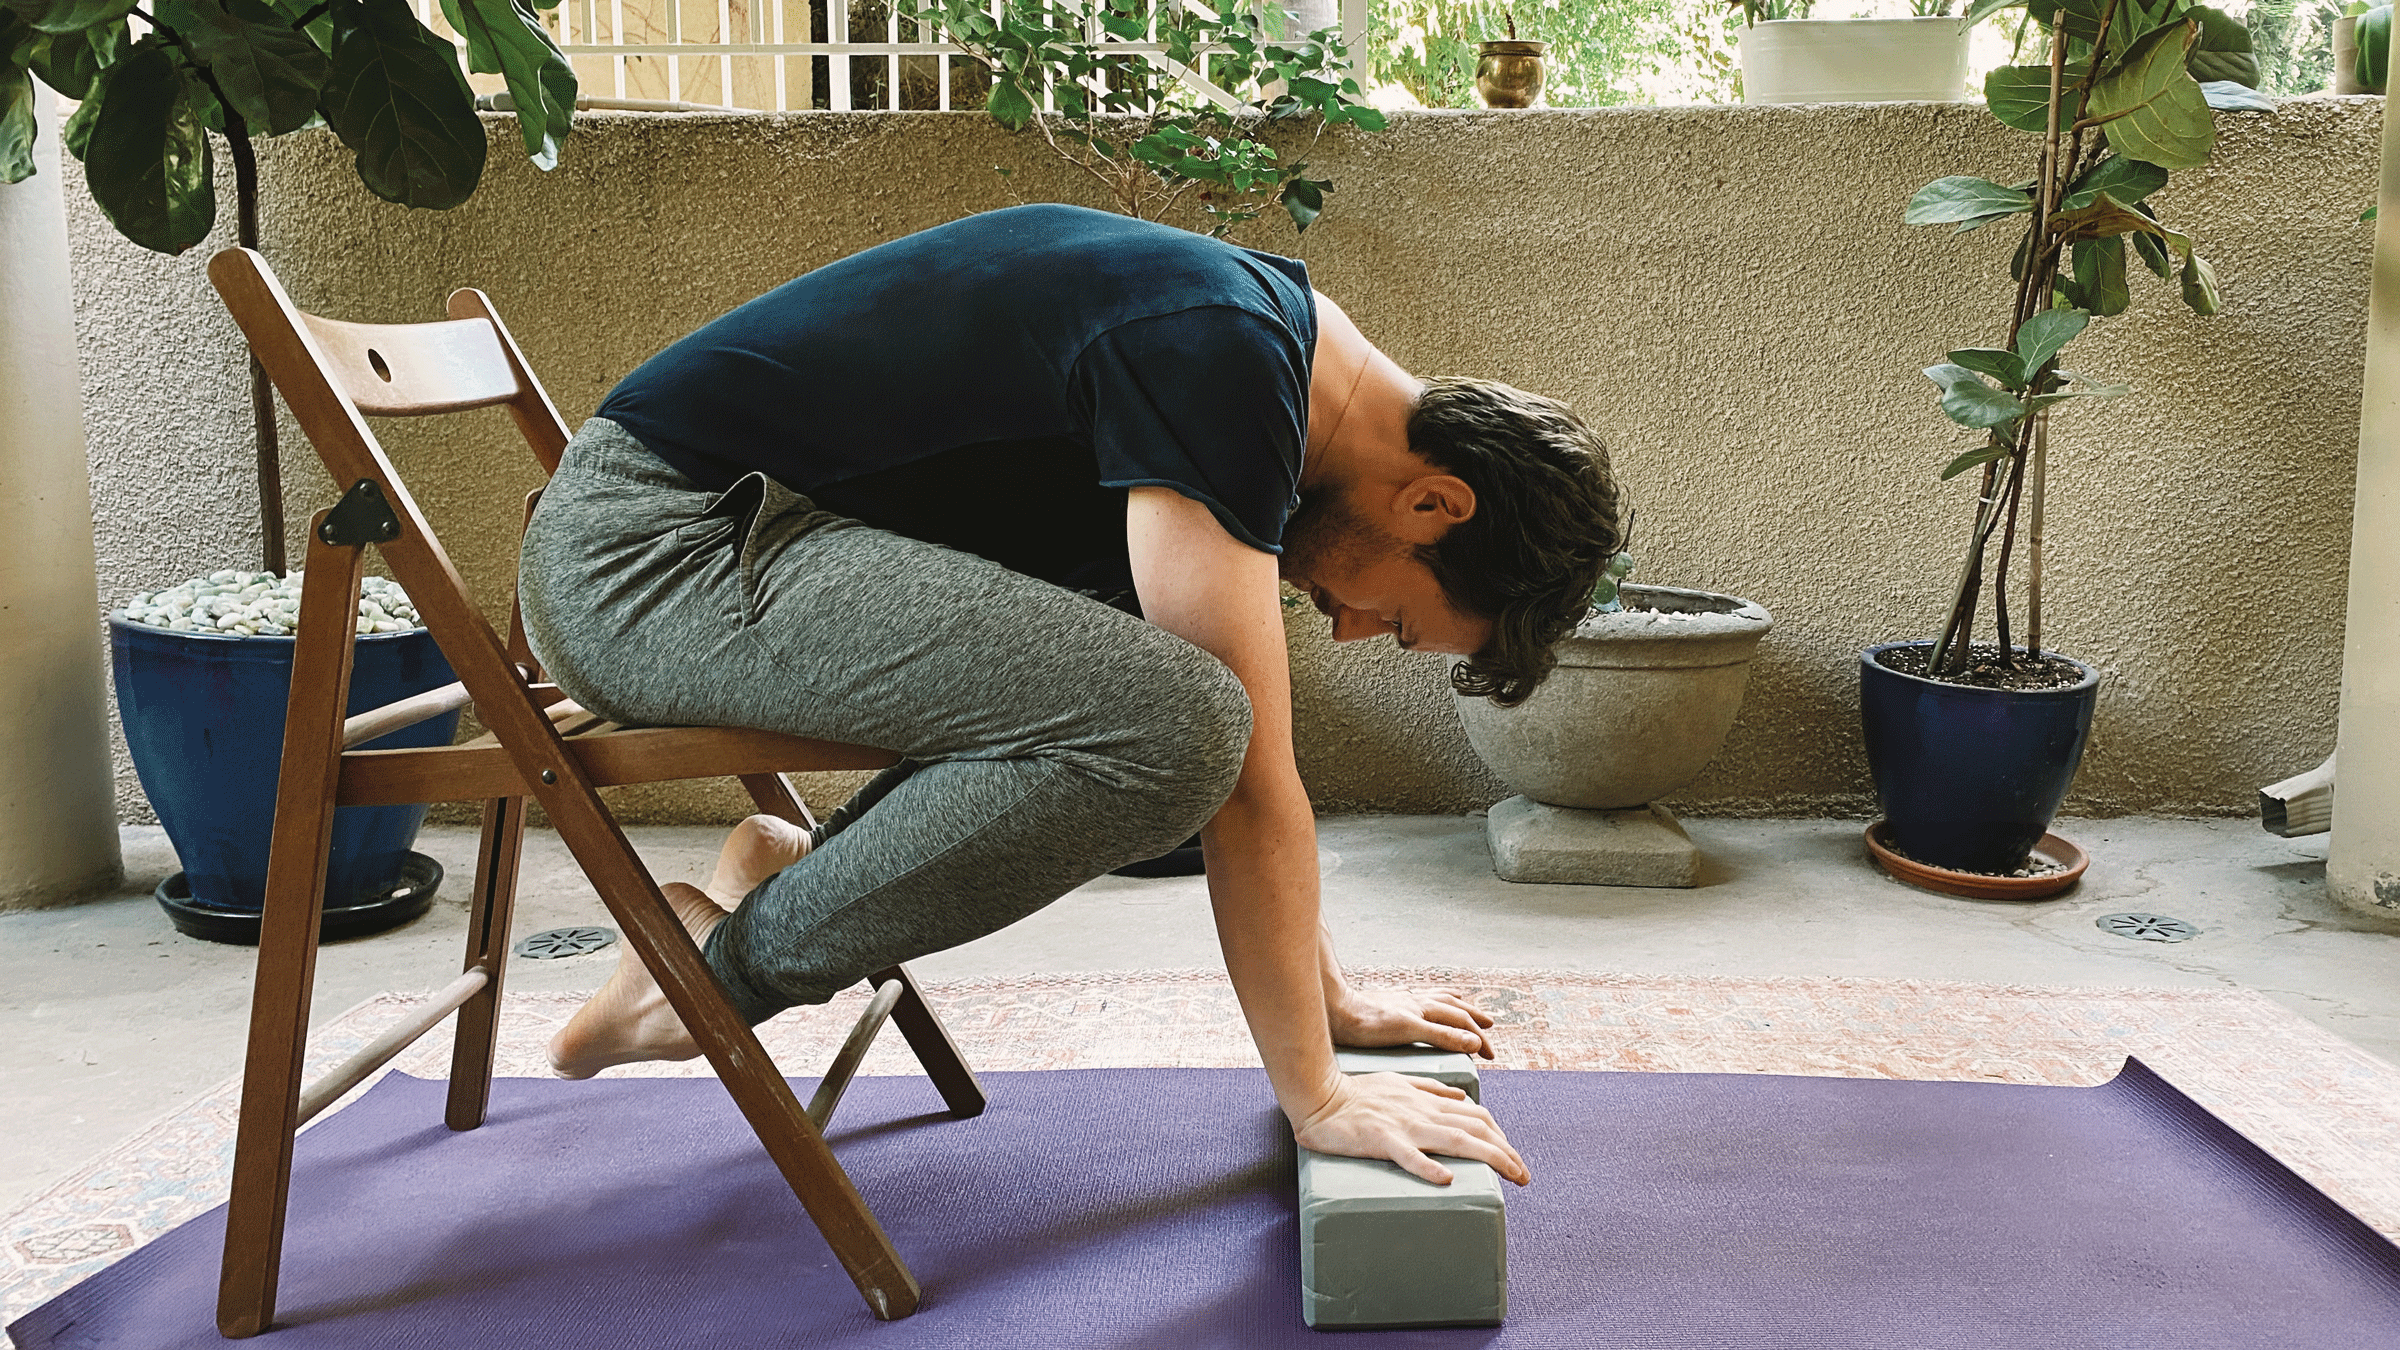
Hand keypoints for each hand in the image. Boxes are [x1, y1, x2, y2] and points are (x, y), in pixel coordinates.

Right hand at [1293, 1071, 1530, 1186]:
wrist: (1320, 1095)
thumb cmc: (1357, 1093)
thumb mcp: (1400, 1083)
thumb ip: (1431, 1089)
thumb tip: (1461, 1097)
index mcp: (1426, 1101)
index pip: (1474, 1116)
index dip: (1500, 1135)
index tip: (1513, 1156)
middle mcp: (1422, 1112)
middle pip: (1474, 1129)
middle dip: (1505, 1151)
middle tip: (1524, 1176)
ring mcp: (1403, 1126)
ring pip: (1454, 1139)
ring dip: (1489, 1156)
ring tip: (1512, 1175)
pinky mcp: (1381, 1139)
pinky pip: (1407, 1155)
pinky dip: (1428, 1167)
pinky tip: (1446, 1181)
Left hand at [1328, 984, 1496, 1058]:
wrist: (1335, 1010)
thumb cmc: (1367, 1024)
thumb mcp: (1409, 1032)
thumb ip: (1442, 1036)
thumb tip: (1473, 1041)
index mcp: (1424, 1009)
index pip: (1461, 1023)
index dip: (1478, 1039)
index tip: (1489, 1056)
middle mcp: (1417, 1001)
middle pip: (1454, 1007)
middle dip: (1473, 1018)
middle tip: (1489, 1027)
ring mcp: (1403, 1001)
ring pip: (1438, 999)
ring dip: (1457, 1005)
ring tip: (1467, 1006)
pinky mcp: (1390, 1003)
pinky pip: (1420, 999)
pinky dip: (1432, 1001)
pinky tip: (1427, 1005)